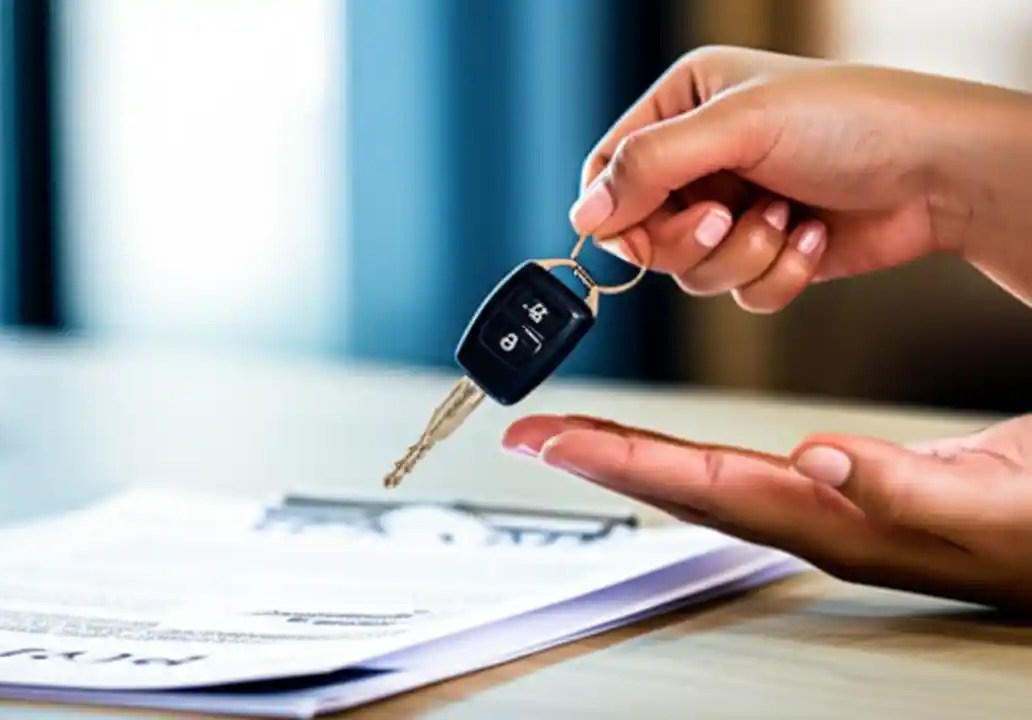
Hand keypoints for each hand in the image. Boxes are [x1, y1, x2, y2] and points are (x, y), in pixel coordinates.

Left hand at [503, 412, 1031, 609]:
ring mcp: (825, 513)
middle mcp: (815, 520)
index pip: (704, 485)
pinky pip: (740, 474)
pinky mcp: (842, 496)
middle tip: (533, 434)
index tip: (553, 440)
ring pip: (704, 482)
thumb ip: (904, 486)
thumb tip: (818, 459)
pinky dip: (686, 454)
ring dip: (632, 455)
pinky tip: (669, 445)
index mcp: (836, 520)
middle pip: (682, 487)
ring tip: (576, 434)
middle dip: (601, 457)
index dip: (620, 460)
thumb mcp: (991, 502)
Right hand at [569, 45, 1031, 310]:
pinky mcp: (764, 252)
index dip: (618, 212)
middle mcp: (701, 157)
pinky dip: (775, 273)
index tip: (642, 232)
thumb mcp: (737, 127)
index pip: (609, 170)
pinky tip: (812, 234)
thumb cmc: (853, 121)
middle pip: (643, 232)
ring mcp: (732, 207)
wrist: (942, 173)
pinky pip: (736, 292)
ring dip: (742, 255)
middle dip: (692, 237)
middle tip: (729, 216)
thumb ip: (648, 166)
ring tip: (786, 216)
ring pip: (689, 270)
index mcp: (683, 105)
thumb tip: (583, 215)